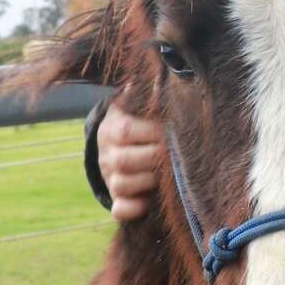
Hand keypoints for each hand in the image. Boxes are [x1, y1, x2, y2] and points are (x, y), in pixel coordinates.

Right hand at [98, 102, 164, 221]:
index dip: (152, 132)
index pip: (126, 130)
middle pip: (125, 160)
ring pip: (122, 184)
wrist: (121, 143)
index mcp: (112, 127)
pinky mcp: (117, 198)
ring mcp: (110, 177)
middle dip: (155, 158)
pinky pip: (119, 210)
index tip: (174, 130)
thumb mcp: (140, 103)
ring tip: (169, 174)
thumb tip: (162, 74)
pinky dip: (134, 209)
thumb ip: (150, 92)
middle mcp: (107, 154)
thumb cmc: (142, 119)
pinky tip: (149, 202)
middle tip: (176, 155)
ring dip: (149, 181)